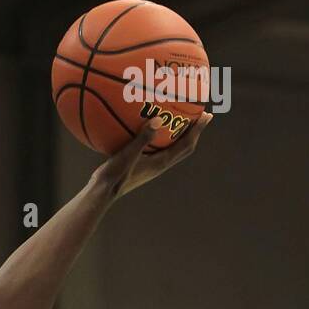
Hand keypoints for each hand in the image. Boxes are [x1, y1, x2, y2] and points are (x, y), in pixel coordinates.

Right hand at [95, 112, 211, 197]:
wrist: (102, 193)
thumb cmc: (114, 175)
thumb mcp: (128, 154)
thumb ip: (143, 137)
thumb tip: (158, 119)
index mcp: (161, 163)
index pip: (186, 145)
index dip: (198, 130)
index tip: (207, 115)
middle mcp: (160, 165)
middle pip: (184, 147)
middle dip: (194, 132)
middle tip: (201, 116)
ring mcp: (151, 166)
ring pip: (173, 149)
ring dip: (181, 135)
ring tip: (182, 119)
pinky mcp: (142, 165)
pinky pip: (158, 148)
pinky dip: (162, 137)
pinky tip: (153, 126)